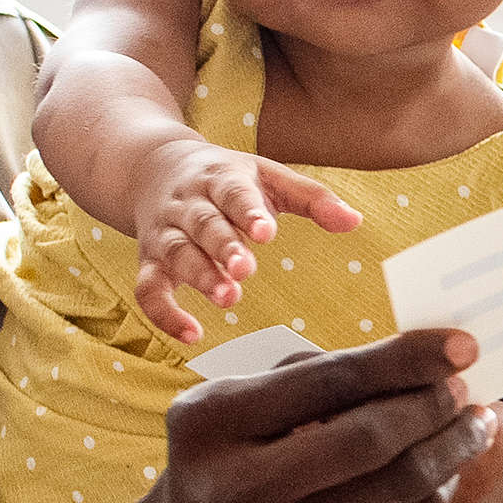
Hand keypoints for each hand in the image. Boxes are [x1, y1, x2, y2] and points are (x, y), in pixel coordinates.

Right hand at [105, 329, 497, 502]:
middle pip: (369, 438)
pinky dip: (438, 489)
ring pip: (399, 486)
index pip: (330, 381)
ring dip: (452, 446)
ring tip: (476, 421)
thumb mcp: (232, 408)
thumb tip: (412, 358)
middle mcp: (240, 490)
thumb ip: (305, 375)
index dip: (405, 359)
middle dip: (433, 405)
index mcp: (214, 423)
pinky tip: (448, 467)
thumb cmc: (224, 464)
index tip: (463, 344)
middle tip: (465, 385)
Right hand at [129, 140, 361, 342]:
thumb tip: (355, 222)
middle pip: (203, 224)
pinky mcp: (149, 261)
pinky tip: (191, 334)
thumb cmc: (226, 179)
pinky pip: (147, 288)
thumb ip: (312, 198)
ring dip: (200, 277)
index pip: (234, 193)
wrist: (154, 167)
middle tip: (246, 270)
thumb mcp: (269, 176)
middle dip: (223, 247)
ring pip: (177, 254)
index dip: (249, 212)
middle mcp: (189, 205)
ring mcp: (165, 233)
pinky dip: (163, 313)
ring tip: (229, 298)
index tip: (267, 232)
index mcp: (221, 177)